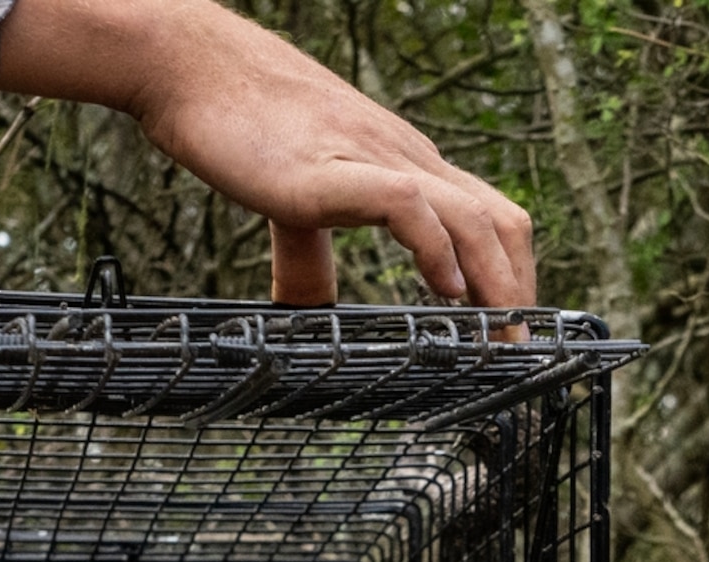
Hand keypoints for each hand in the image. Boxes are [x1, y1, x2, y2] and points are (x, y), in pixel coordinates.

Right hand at [0, 0, 535, 308]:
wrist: (190, 65)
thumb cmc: (238, 121)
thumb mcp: (293, 198)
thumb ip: (310, 255)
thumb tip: (310, 311)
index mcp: (403, 163)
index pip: (488, 215)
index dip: (511, 272)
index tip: (510, 327)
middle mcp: (404, 157)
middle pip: (500, 220)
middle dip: (518, 289)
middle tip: (517, 348)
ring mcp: (374, 158)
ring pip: (471, 216)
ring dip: (496, 283)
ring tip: (499, 334)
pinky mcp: (334, 167)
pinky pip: (409, 206)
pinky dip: (438, 251)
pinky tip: (446, 291)